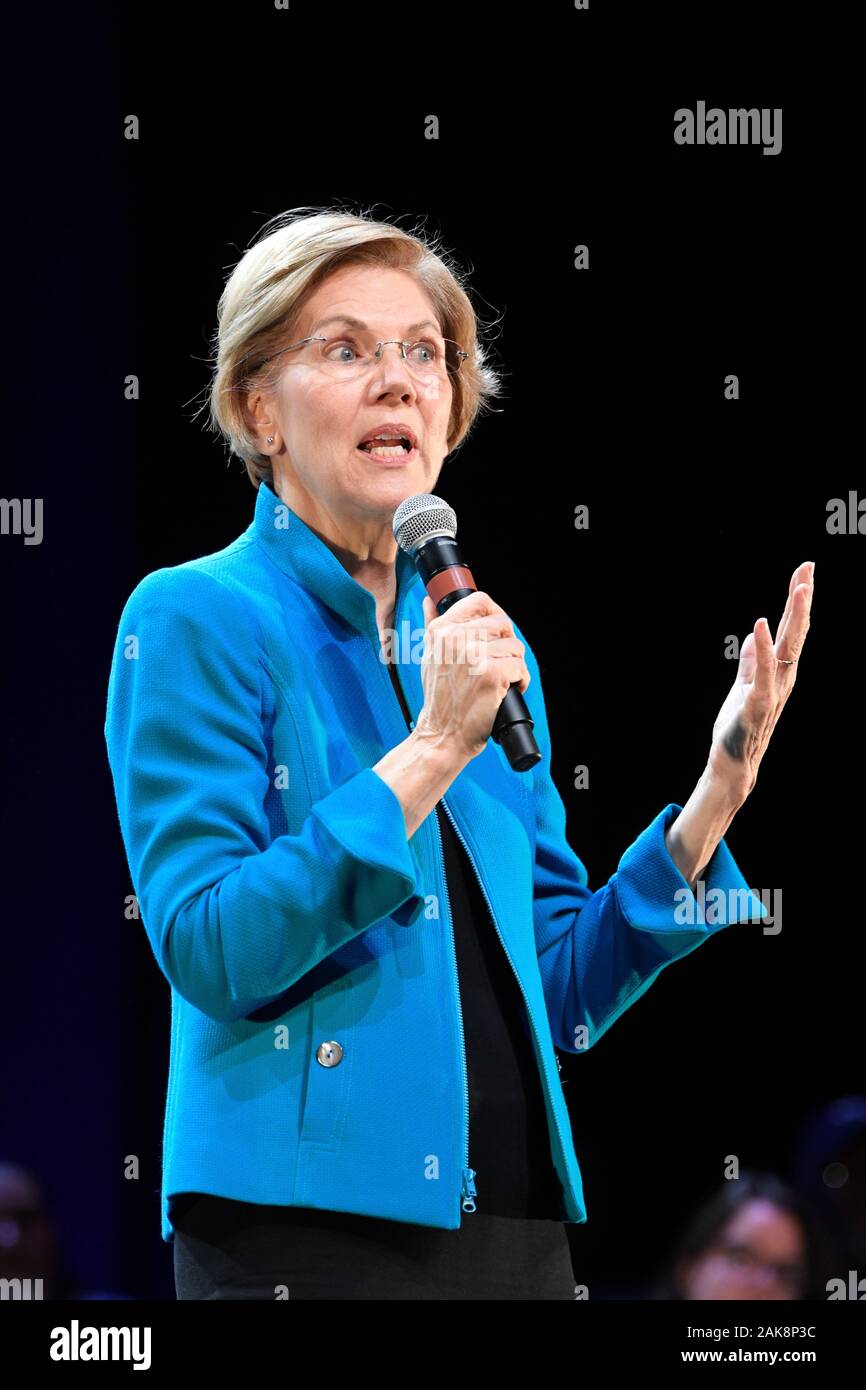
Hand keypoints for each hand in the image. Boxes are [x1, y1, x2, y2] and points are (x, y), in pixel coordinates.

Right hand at [413, 590, 530, 763]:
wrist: (442, 734)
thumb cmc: (439, 698)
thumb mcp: (429, 655)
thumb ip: (432, 624)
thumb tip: (430, 600)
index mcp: (441, 630)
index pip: (479, 601)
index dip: (495, 614)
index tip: (496, 631)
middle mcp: (456, 639)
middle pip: (503, 624)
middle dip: (507, 646)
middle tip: (497, 664)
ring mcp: (474, 656)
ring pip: (515, 646)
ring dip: (514, 665)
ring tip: (499, 680)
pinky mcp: (492, 674)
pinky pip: (521, 667)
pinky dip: (520, 681)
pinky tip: (505, 691)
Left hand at [708, 560, 813, 800]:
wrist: (733, 762)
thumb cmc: (739, 726)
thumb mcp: (743, 685)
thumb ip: (750, 661)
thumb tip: (754, 635)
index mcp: (779, 671)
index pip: (790, 630)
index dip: (796, 601)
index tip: (804, 570)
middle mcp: (782, 678)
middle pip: (796, 633)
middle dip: (802, 600)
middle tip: (808, 568)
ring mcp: (773, 690)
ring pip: (788, 648)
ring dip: (794, 618)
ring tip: (799, 588)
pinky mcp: (758, 703)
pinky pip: (762, 671)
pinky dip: (763, 648)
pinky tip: (760, 625)